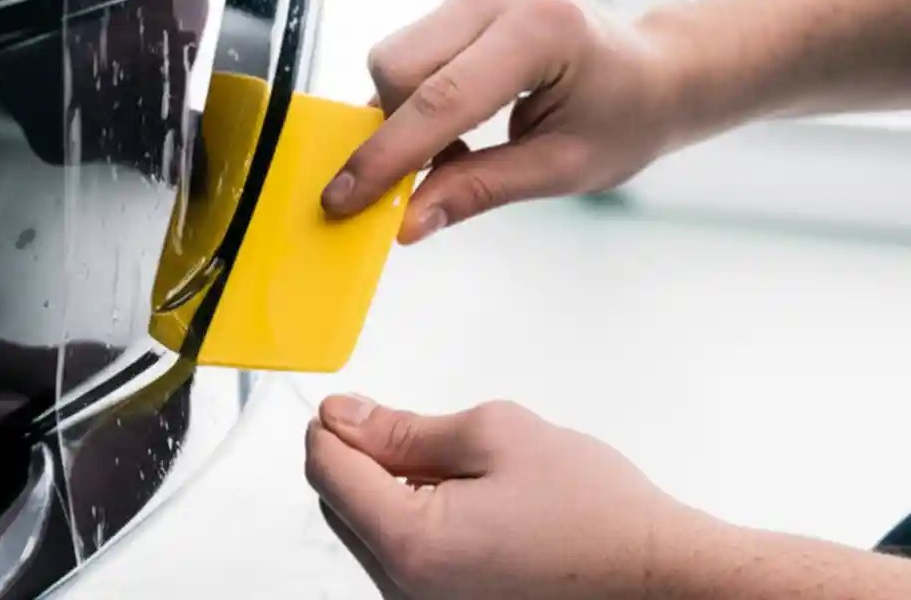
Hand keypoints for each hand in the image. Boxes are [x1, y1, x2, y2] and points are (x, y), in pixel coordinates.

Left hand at [305, 395, 714, 598]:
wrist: (657, 573)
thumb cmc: (593, 510)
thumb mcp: (493, 435)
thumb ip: (405, 428)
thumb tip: (346, 417)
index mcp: (412, 543)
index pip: (328, 473)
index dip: (331, 426)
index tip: (347, 404)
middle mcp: (406, 590)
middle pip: (340, 506)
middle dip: (356, 457)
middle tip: (402, 425)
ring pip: (368, 530)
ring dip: (385, 488)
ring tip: (451, 464)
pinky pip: (401, 556)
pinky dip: (412, 518)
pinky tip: (460, 498)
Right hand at [321, 0, 683, 242]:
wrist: (654, 73)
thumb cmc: (623, 119)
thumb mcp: (561, 169)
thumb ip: (480, 190)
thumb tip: (408, 222)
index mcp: (541, 30)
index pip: (440, 99)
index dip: (386, 157)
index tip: (342, 200)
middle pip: (398, 66)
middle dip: (393, 133)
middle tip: (419, 181)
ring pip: (394, 58)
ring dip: (403, 116)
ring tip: (455, 148)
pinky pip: (409, 51)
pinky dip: (415, 98)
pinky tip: (455, 121)